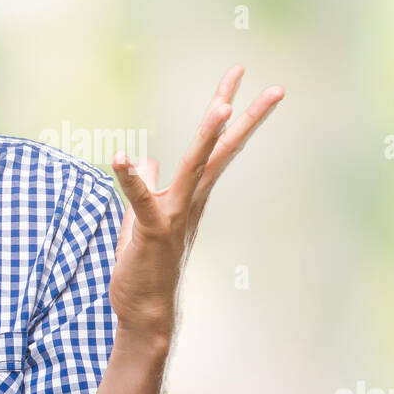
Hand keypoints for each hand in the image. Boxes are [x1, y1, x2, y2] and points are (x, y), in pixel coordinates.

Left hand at [109, 65, 283, 344]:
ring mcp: (174, 215)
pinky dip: (130, 178)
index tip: (241, 78)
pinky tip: (120, 157)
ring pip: (194, 168)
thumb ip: (144, 187)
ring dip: (207, 137)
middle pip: (220, 151)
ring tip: (222, 105)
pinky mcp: (152, 231)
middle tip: (273, 88)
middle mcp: (189, 201)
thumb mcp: (140, 218)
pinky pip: (141, 200)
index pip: (215, 148)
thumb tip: (145, 159)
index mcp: (189, 194)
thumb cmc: (145, 268)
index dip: (228, 111)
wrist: (146, 314)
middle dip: (242, 116)